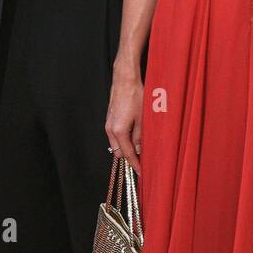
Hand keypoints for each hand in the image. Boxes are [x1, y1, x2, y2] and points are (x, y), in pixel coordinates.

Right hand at [105, 55, 143, 173]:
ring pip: (116, 144)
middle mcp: (110, 130)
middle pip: (118, 152)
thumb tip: (140, 150)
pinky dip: (124, 139)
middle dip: (130, 157)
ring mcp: (108, 124)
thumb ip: (140, 137)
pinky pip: (115, 135)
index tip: (142, 173)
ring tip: (141, 146)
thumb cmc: (136, 95)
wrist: (125, 79)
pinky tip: (134, 134)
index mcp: (118, 131)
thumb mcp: (143, 118)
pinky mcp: (110, 118)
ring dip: (127, 147)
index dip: (135, 164)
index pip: (127, 154)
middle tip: (144, 159)